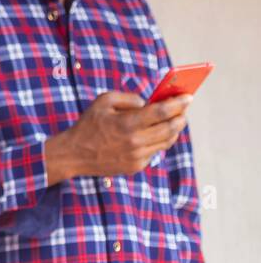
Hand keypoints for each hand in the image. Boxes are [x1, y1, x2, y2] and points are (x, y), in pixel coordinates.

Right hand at [46, 91, 190, 182]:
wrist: (74, 154)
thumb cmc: (88, 124)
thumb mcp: (103, 102)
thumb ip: (128, 98)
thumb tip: (148, 103)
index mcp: (127, 123)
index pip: (162, 112)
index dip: (178, 103)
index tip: (188, 97)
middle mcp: (135, 142)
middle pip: (170, 128)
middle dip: (180, 116)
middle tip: (183, 109)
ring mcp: (137, 156)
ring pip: (167, 141)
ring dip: (173, 129)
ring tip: (174, 120)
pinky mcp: (136, 166)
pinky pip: (155, 151)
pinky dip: (159, 140)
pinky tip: (154, 134)